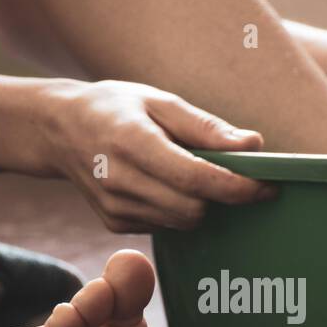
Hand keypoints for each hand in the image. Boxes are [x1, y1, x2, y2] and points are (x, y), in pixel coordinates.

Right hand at [36, 79, 272, 232]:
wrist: (57, 130)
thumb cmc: (115, 107)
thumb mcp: (159, 101)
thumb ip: (207, 128)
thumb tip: (253, 146)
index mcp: (133, 142)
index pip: (197, 178)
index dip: (238, 187)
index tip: (269, 185)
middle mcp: (120, 181)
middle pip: (195, 207)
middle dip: (222, 195)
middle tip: (237, 174)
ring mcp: (115, 208)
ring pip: (183, 221)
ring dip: (200, 202)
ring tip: (192, 172)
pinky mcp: (114, 224)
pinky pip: (165, 225)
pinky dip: (177, 208)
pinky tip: (164, 184)